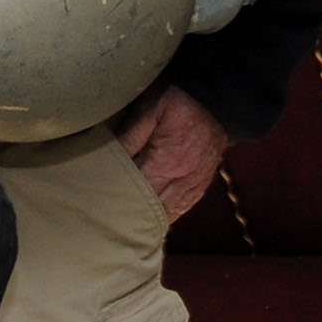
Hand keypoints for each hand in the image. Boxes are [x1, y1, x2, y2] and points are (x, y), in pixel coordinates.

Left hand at [114, 85, 228, 221]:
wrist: (218, 98)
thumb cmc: (180, 99)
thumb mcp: (149, 109)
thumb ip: (130, 136)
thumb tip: (109, 159)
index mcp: (166, 163)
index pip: (137, 192)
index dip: (120, 199)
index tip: (102, 206)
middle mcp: (182, 180)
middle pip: (154, 209)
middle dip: (135, 215)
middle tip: (112, 221)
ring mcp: (196, 183)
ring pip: (171, 212)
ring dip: (153, 219)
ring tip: (131, 224)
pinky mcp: (203, 180)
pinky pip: (186, 205)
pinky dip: (171, 213)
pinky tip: (158, 216)